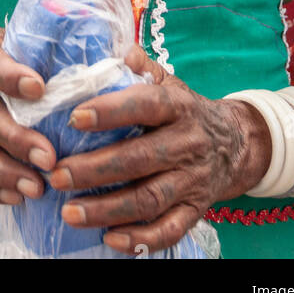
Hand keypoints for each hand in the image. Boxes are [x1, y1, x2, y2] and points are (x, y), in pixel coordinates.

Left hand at [47, 45, 271, 253]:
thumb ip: (144, 68)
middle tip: (57, 175)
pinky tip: (109, 240)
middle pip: (141, 159)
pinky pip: (170, 230)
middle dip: (96, 170)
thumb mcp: (171, 82)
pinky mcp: (196, 210)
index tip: (75, 118)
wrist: (236, 144)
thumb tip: (122, 52)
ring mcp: (193, 181)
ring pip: (150, 199)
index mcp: (178, 107)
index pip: (145, 106)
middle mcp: (187, 144)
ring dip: (108, 209)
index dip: (112, 111)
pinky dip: (140, 240)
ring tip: (69, 212)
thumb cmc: (186, 111)